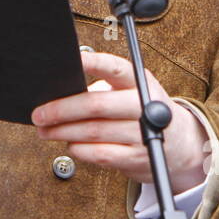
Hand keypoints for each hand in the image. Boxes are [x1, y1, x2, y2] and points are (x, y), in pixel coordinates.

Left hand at [30, 50, 208, 195]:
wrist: (178, 145)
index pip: (114, 67)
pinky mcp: (137, 158)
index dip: (92, 63)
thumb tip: (59, 93)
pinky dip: (78, 149)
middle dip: (61, 110)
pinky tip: (70, 144)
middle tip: (39, 114)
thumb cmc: (141, 112)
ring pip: (93, 132)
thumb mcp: (130, 91)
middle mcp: (143, 105)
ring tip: (45, 130)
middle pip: (96, 104)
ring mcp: (142, 134)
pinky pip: (99, 154)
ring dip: (62, 131)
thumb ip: (102, 88)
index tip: (70, 60)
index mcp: (139, 82)